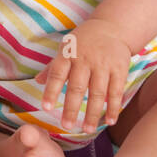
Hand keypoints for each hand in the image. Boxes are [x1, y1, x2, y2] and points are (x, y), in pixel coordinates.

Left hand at [34, 19, 132, 134]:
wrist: (112, 27)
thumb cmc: (83, 40)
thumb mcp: (65, 47)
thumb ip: (53, 66)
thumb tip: (37, 81)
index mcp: (68, 54)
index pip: (57, 74)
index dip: (51, 91)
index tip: (46, 108)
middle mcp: (85, 59)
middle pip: (77, 87)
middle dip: (71, 108)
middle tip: (67, 126)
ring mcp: (103, 65)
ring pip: (97, 93)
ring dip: (92, 113)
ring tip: (88, 129)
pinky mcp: (119, 69)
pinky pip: (116, 91)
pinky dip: (113, 107)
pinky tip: (110, 121)